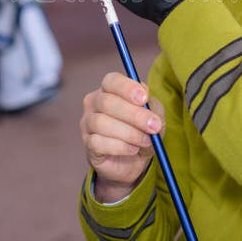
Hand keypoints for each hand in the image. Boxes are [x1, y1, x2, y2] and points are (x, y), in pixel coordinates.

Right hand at [80, 72, 164, 202]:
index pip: (111, 81)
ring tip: (146, 141)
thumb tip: (146, 98)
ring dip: (129, 133)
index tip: (144, 98)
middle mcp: (94, 103)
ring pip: (101, 123)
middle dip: (134, 115)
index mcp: (109, 89)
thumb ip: (152, 106)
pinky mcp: (88, 144)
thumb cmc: (142, 130)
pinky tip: (133, 149)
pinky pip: (98, 142)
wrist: (133, 160)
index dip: (127, 88)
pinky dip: (119, 147)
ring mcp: (87, 123)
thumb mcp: (154, 116)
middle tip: (153, 126)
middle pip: (107, 102)